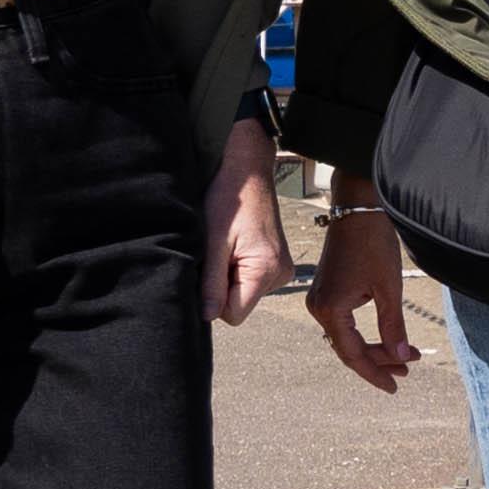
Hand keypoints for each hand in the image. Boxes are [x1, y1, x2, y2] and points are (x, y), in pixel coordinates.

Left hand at [203, 118, 291, 325]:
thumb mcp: (212, 242)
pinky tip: (235, 245)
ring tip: (227, 246)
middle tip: (217, 253)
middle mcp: (280, 274)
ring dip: (229, 276)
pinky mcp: (278, 263)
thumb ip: (212, 283)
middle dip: (222, 286)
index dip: (214, 300)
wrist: (248, 172)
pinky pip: (251, 280)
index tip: (208, 272)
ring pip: (243, 293)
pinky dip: (238, 268)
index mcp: (266, 270)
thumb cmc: (229, 200)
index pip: (233, 314)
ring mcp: (281, 269)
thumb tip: (207, 317)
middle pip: (239, 304)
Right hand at [309, 207, 420, 393]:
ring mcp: (320, 300)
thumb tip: (401, 356)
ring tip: (405, 356)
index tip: (396, 386)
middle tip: (408, 370)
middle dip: (379, 361)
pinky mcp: (327, 292)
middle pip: (348, 349)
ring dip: (375, 348)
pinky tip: (387, 339)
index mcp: (330, 310)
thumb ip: (393, 325)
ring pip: (347, 337)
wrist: (358, 208)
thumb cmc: (373, 243)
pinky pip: (345, 324)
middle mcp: (318, 308)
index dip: (375, 373)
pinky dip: (366, 334)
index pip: (353, 354)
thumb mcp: (388, 287)